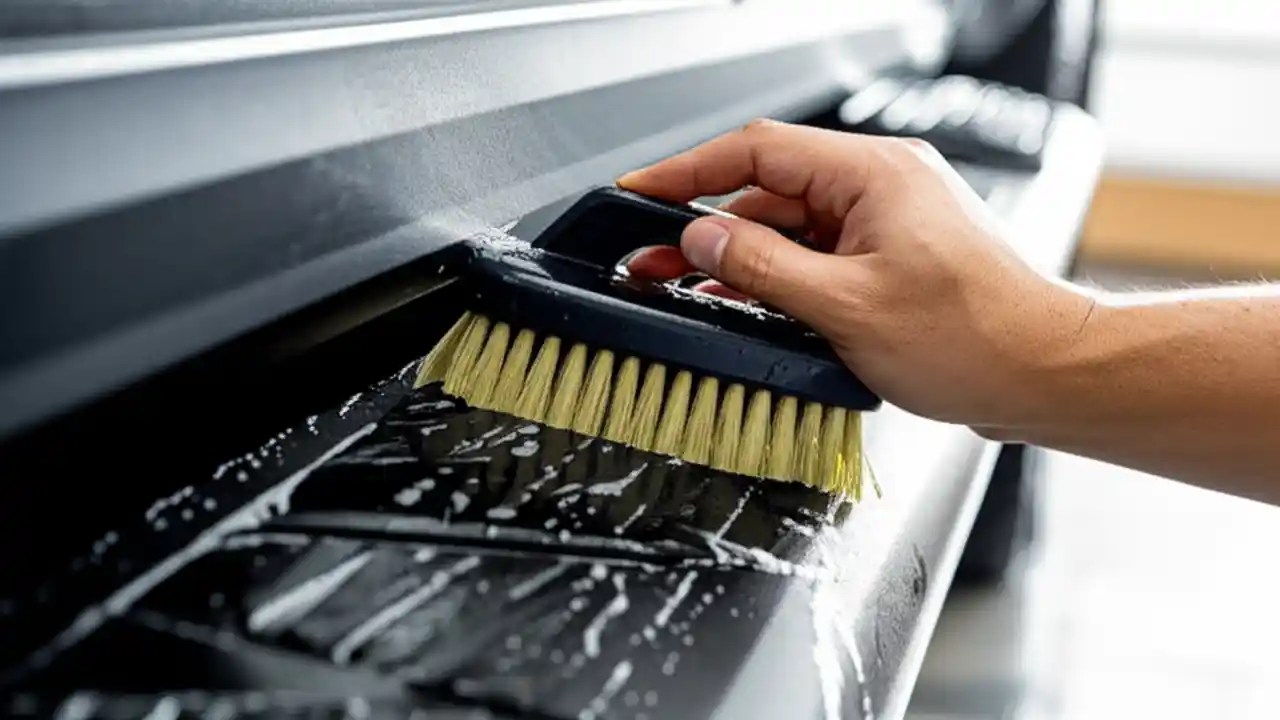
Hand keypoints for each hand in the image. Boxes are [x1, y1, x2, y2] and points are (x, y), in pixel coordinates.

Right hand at [618, 120, 1094, 428]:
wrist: (1045, 374)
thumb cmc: (975, 338)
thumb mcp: (846, 306)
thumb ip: (763, 266)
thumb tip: (701, 236)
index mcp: (872, 174)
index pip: (755, 150)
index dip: (686, 170)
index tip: (639, 191)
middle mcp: (879, 185)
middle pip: (767, 190)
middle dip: (703, 224)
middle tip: (650, 260)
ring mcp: (885, 221)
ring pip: (788, 226)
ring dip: (737, 255)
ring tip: (683, 286)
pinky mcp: (889, 256)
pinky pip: (815, 253)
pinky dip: (774, 275)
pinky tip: (740, 300)